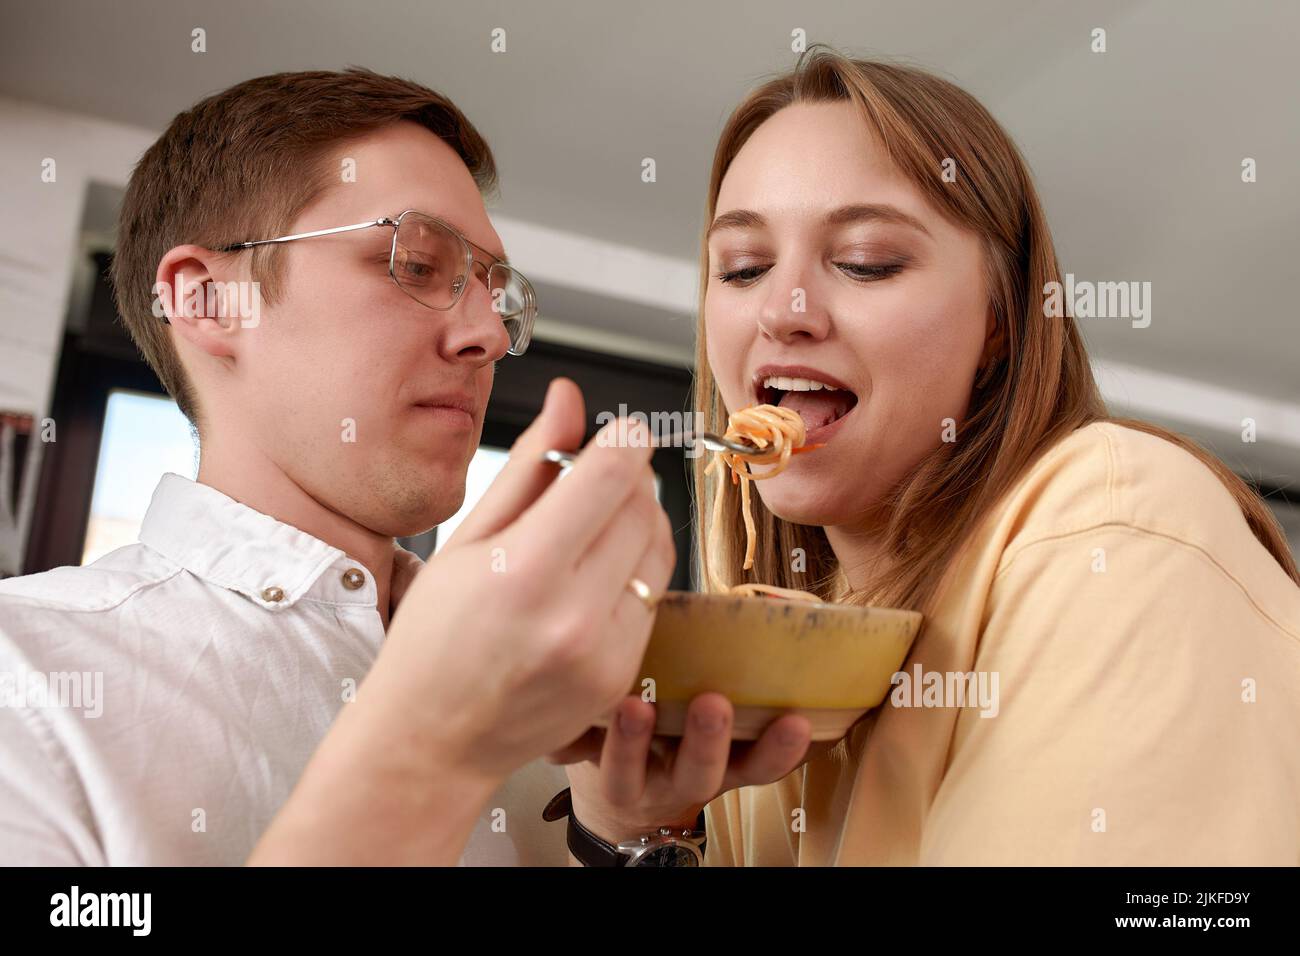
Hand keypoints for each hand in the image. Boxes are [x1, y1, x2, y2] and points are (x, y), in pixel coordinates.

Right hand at [252, 377, 674, 863]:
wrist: (433, 742)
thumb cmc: (432, 640)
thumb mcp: (466, 540)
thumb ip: (528, 464)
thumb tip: (569, 395)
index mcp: (523, 571)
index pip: (612, 475)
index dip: (625, 438)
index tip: (620, 431)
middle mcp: (574, 615)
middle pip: (643, 506)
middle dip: (629, 477)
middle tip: (595, 478)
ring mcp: (605, 652)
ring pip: (659, 550)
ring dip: (639, 520)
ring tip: (592, 525)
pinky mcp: (623, 675)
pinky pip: (653, 596)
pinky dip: (635, 572)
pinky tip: (593, 576)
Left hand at [550, 692, 827, 843]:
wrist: (618, 776)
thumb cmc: (678, 717)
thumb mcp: (710, 700)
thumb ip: (732, 666)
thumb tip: (768, 601)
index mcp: (719, 760)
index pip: (758, 763)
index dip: (779, 749)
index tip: (797, 722)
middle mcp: (676, 776)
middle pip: (699, 775)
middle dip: (707, 741)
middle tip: (713, 704)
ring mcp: (628, 780)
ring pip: (629, 778)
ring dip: (632, 745)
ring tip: (635, 706)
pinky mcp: (582, 765)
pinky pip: (572, 760)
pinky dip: (567, 741)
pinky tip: (566, 717)